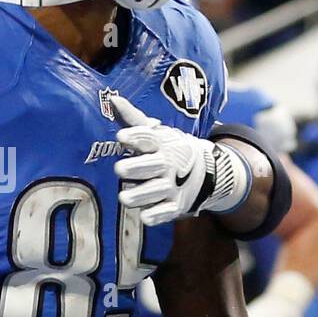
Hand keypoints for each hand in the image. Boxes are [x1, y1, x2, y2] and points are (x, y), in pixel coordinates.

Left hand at [110, 95, 247, 225]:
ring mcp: (173, 186)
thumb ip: (132, 119)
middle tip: (119, 169)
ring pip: (157, 191)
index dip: (137, 137)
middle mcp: (168, 164)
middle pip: (153, 165)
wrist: (204, 171)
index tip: (121, 137)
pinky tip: (145, 217)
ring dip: (141, 194)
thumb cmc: (167, 150)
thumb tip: (113, 99)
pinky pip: (167, 212)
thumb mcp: (155, 133)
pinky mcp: (176, 205)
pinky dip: (158, 215)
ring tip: (123, 197)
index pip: (149, 138)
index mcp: (162, 144)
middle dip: (137, 168)